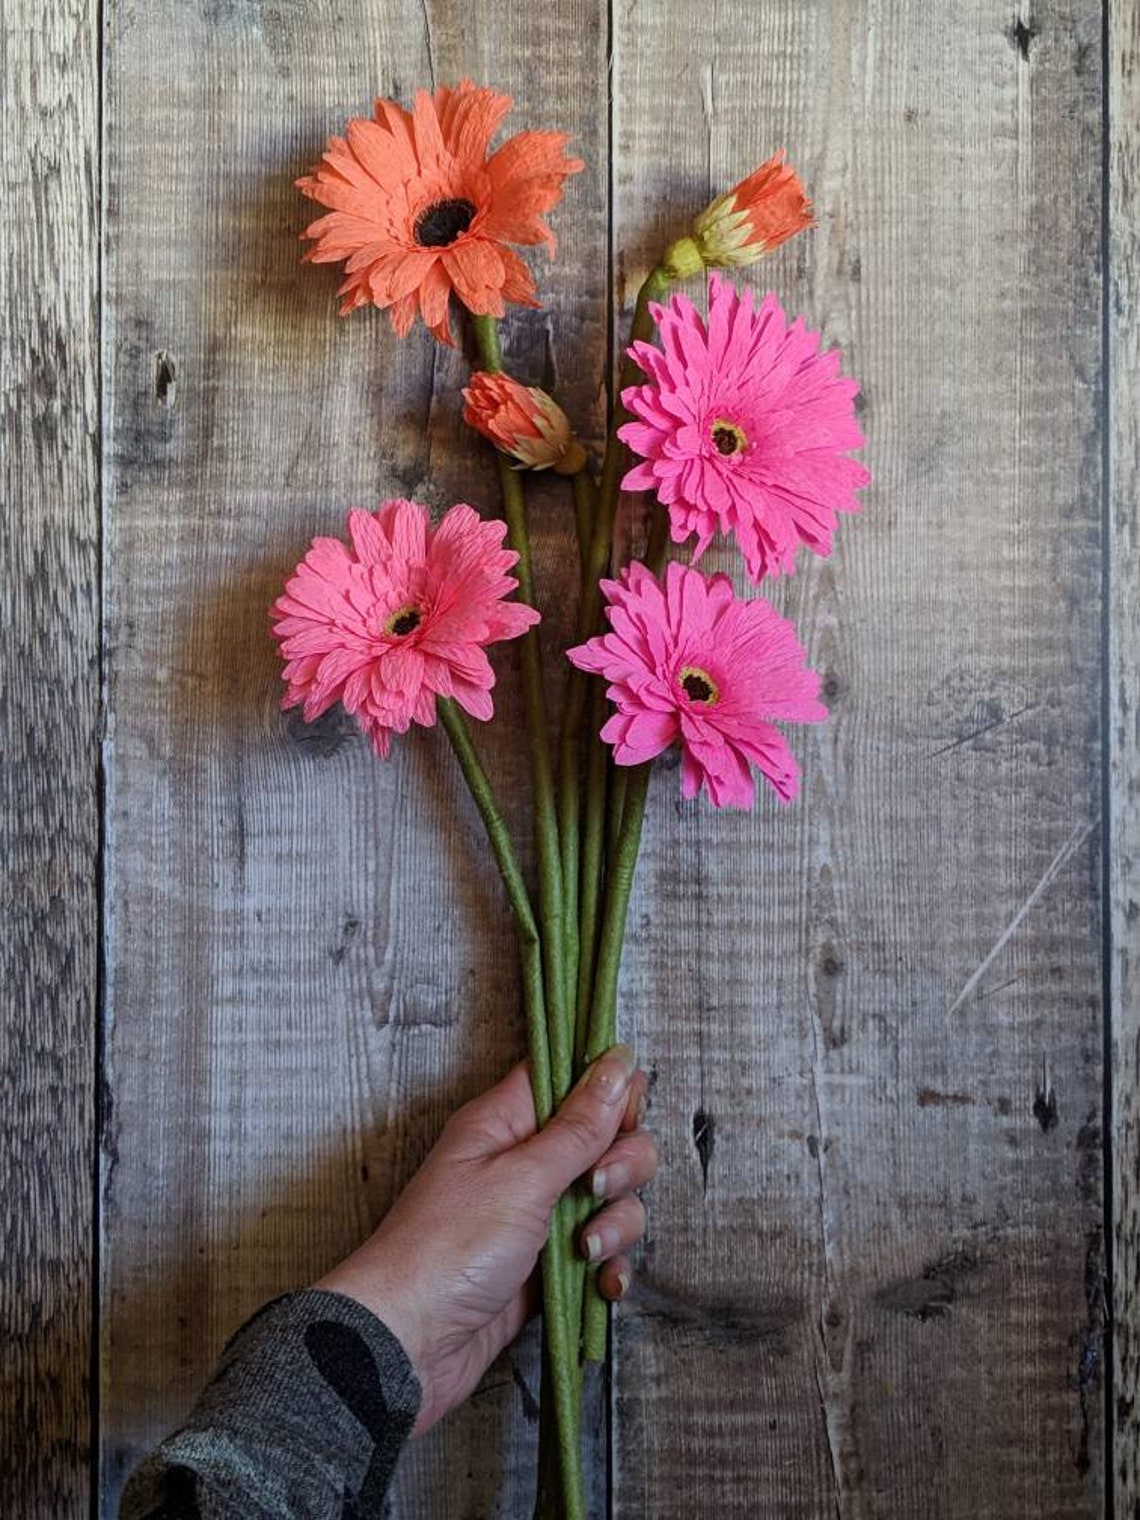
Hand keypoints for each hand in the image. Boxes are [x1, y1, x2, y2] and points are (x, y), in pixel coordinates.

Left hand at [316, 1044, 656, 1435]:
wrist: (410, 1343)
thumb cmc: (447, 1249)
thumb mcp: (522, 1177)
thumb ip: (579, 1125)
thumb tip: (617, 1063)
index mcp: (506, 1122)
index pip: (571, 1078)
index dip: (608, 1089)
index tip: (623, 1117)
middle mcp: (524, 1162)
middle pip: (605, 1138)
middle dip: (621, 1164)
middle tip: (596, 1189)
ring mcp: (537, 1215)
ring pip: (609, 1198)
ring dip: (616, 1223)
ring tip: (585, 1250)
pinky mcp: (547, 1266)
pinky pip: (601, 1252)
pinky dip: (609, 1267)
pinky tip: (600, 1284)